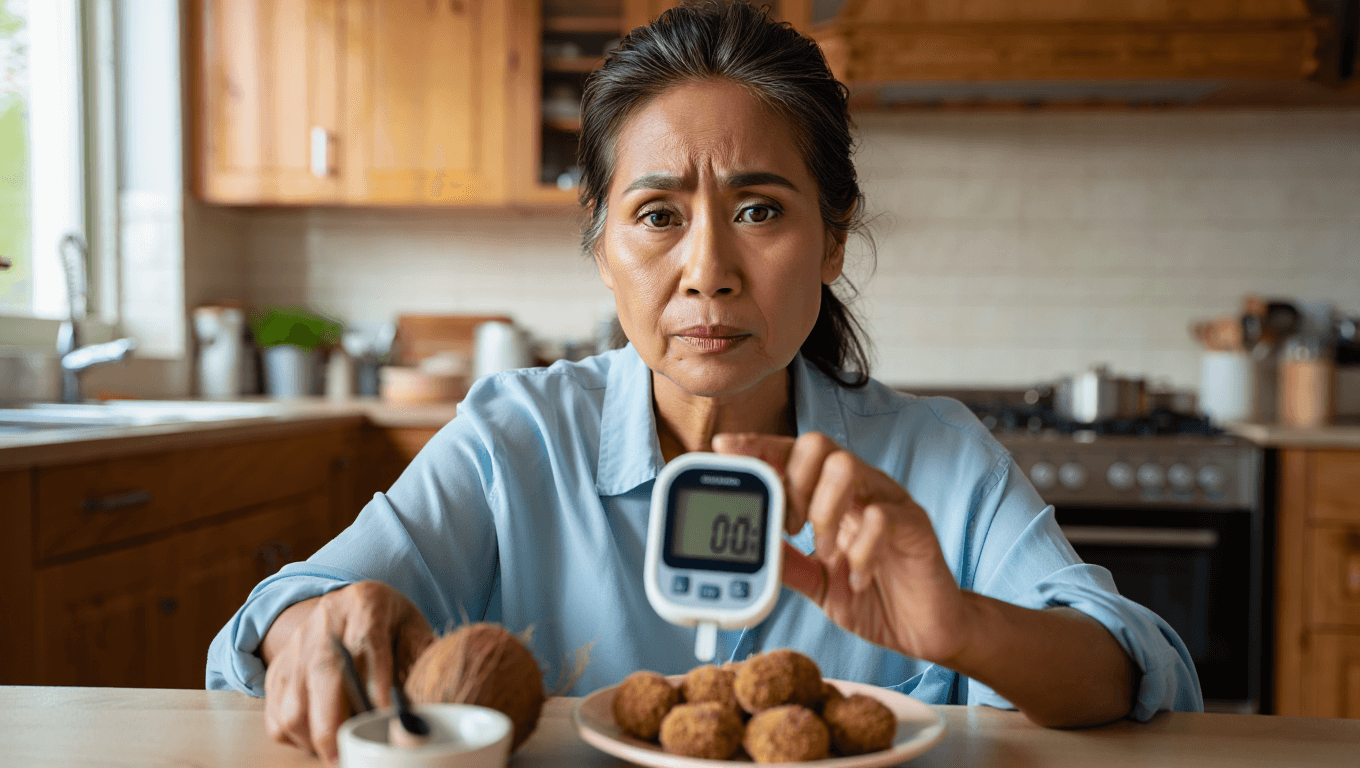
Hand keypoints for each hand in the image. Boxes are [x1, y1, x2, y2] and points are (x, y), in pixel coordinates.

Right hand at [262, 581, 433, 763]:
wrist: (347, 605)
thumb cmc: (387, 625)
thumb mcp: (412, 629)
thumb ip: (419, 663)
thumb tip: (419, 712)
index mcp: (365, 605)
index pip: (367, 644)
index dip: (376, 684)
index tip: (385, 717)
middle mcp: (325, 621)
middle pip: (322, 674)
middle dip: (334, 724)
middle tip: (347, 756)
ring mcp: (296, 645)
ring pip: (293, 701)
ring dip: (312, 737)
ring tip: (336, 750)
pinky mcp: (278, 668)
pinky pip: (275, 712)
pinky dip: (293, 735)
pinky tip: (316, 738)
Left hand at [712, 432, 968, 664]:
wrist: (926, 629)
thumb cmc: (875, 597)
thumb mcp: (817, 582)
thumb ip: (787, 563)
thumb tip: (750, 548)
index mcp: (832, 497)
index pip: (792, 455)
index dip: (758, 446)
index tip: (723, 446)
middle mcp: (860, 490)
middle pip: (818, 445)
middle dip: (792, 481)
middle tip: (791, 526)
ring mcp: (889, 502)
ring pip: (848, 466)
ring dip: (824, 508)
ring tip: (826, 549)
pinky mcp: (915, 525)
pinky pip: (882, 516)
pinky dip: (860, 550)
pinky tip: (858, 578)